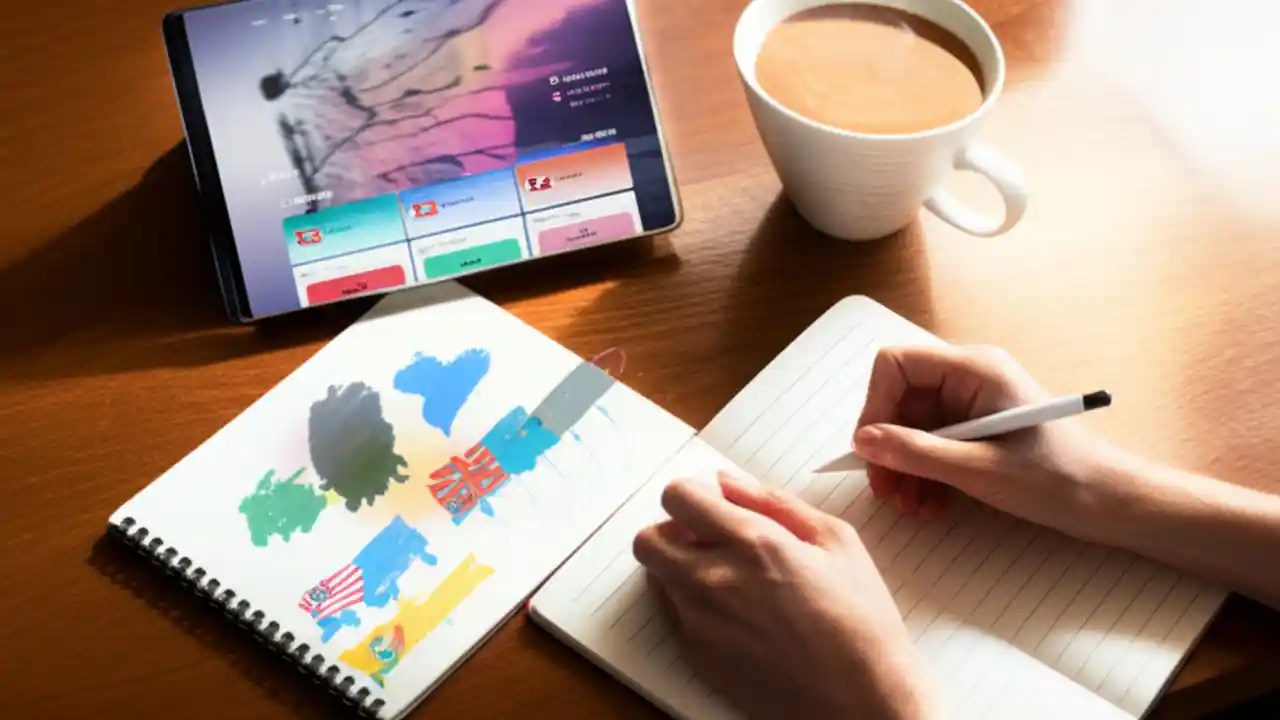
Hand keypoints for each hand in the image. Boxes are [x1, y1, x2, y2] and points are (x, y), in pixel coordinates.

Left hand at [633, 473, 937, 719]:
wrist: (861, 699)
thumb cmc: (860, 621)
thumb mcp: (835, 540)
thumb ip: (774, 502)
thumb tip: (728, 482)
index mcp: (752, 543)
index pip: (677, 497)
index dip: (692, 495)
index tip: (711, 504)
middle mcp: (714, 580)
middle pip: (648, 539)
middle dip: (673, 531)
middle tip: (709, 540)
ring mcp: (700, 623)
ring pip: (658, 578)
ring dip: (681, 569)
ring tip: (731, 581)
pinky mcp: (698, 657)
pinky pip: (674, 618)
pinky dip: (694, 608)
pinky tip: (738, 617)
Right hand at [853, 345, 1130, 543]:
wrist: (1109, 501)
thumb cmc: (1058, 478)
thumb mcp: (979, 469)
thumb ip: (917, 453)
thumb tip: (864, 442)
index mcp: (974, 369)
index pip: (897, 364)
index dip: (875, 405)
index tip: (871, 451)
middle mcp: (969, 377)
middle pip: (900, 398)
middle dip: (888, 446)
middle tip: (887, 491)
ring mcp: (973, 403)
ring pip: (912, 426)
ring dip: (903, 466)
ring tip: (911, 506)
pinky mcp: (977, 428)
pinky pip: (932, 443)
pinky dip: (924, 472)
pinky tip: (930, 504)